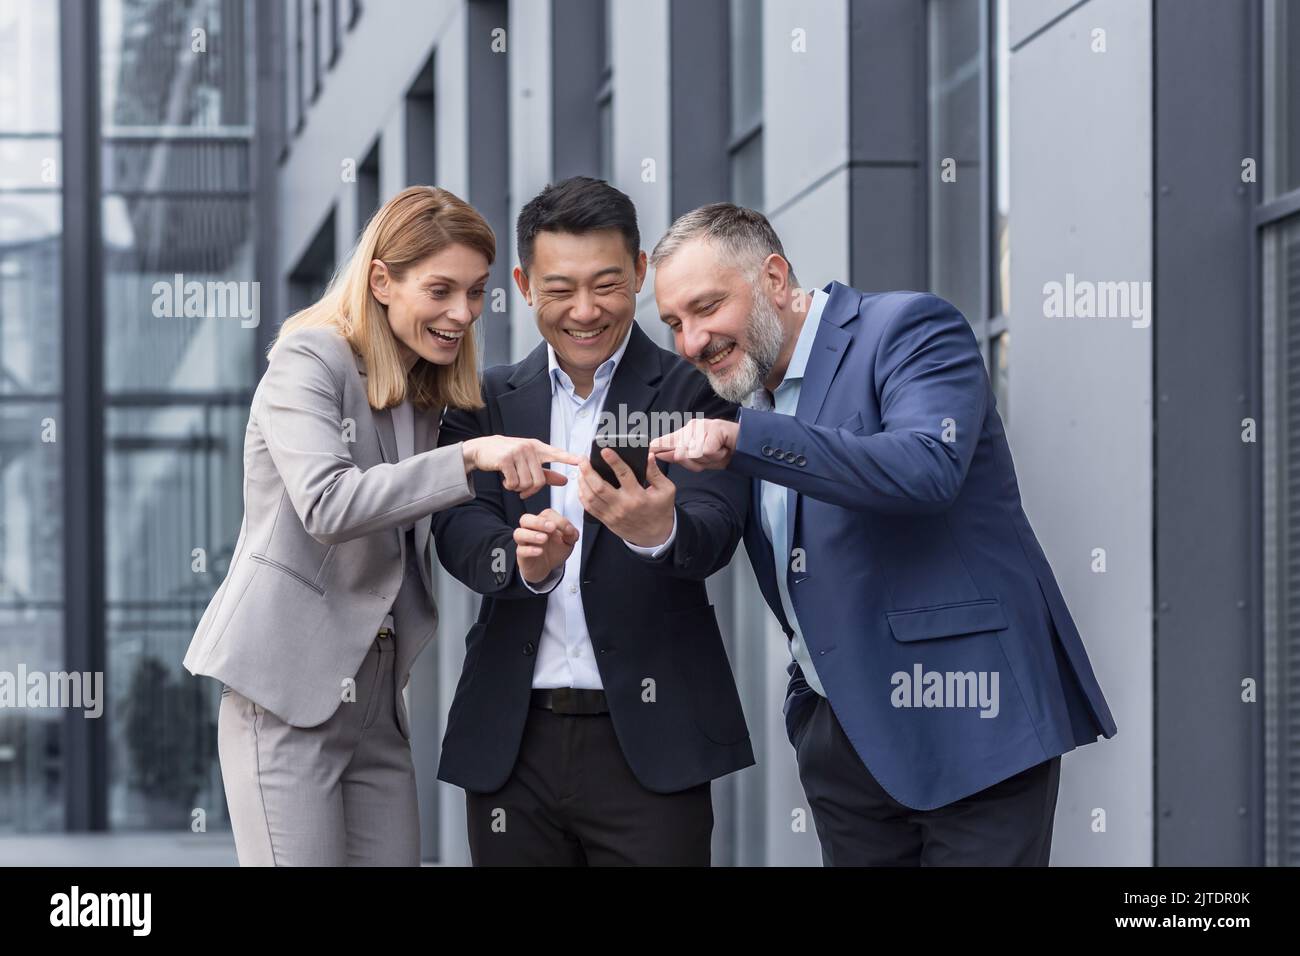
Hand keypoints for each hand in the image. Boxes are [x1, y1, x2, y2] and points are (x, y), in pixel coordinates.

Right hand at [462, 436, 581, 497]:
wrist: (482, 449)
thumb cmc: (507, 457)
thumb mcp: (528, 462)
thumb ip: (546, 473)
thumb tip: (565, 481)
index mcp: (537, 448)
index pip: (557, 453)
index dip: (569, 458)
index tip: (582, 460)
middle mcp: (529, 448)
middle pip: (540, 481)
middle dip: (531, 491)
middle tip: (522, 491)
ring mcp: (517, 452)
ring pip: (526, 483)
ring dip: (518, 488)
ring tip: (511, 481)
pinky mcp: (505, 459)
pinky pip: (513, 483)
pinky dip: (509, 486)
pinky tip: (504, 480)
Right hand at [513, 508, 579, 583]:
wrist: (546, 567)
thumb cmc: (554, 551)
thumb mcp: (567, 542)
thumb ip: (571, 534)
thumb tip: (571, 530)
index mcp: (543, 523)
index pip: (547, 514)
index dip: (558, 519)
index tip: (567, 529)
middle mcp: (532, 530)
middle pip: (526, 519)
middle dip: (539, 522)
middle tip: (551, 527)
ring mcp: (525, 542)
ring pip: (519, 533)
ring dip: (531, 535)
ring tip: (544, 538)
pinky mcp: (522, 554)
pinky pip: (521, 550)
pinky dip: (530, 550)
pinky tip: (540, 551)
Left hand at [577, 448, 675, 547]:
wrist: (655, 536)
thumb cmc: (660, 511)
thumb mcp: (666, 490)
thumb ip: (655, 473)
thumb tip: (648, 456)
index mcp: (638, 496)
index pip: (624, 475)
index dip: (613, 461)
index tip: (605, 450)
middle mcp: (622, 506)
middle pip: (599, 487)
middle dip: (588, 470)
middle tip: (583, 459)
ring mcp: (612, 514)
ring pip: (590, 497)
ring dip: (582, 481)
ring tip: (581, 469)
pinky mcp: (606, 520)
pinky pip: (589, 507)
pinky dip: (582, 495)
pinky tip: (581, 485)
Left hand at [647, 418, 738, 471]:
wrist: (744, 443)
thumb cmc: (720, 450)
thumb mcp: (699, 459)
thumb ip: (682, 458)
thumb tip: (663, 455)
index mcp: (685, 435)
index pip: (664, 441)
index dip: (654, 447)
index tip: (642, 450)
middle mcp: (691, 428)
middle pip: (681, 454)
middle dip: (695, 463)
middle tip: (709, 457)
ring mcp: (702, 426)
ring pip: (694, 453)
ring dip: (707, 459)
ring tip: (716, 452)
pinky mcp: (714, 429)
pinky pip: (707, 450)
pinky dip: (716, 455)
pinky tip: (721, 449)